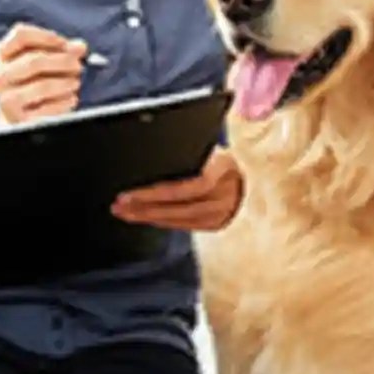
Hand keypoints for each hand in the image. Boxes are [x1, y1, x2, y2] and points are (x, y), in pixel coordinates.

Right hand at [0, 23, 87, 125]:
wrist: (21, 115)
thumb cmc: (35, 81)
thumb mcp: (45, 60)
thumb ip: (63, 50)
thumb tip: (80, 47)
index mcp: (3, 55)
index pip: (21, 35)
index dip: (46, 36)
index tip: (64, 44)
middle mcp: (0, 76)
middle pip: (34, 61)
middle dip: (63, 62)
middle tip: (78, 66)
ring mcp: (6, 99)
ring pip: (42, 86)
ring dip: (66, 82)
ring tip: (75, 82)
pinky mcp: (18, 120)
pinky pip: (48, 109)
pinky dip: (65, 102)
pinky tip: (71, 98)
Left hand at [111, 146, 242, 230]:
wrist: (255, 173)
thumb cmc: (227, 156)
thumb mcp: (210, 147)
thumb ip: (189, 156)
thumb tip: (151, 160)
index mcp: (222, 170)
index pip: (182, 189)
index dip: (152, 194)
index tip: (128, 194)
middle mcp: (224, 196)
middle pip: (176, 207)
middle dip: (143, 207)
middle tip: (119, 206)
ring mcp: (222, 214)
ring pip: (178, 220)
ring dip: (148, 216)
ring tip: (125, 212)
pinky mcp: (216, 224)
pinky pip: (184, 225)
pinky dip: (162, 221)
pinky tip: (145, 217)